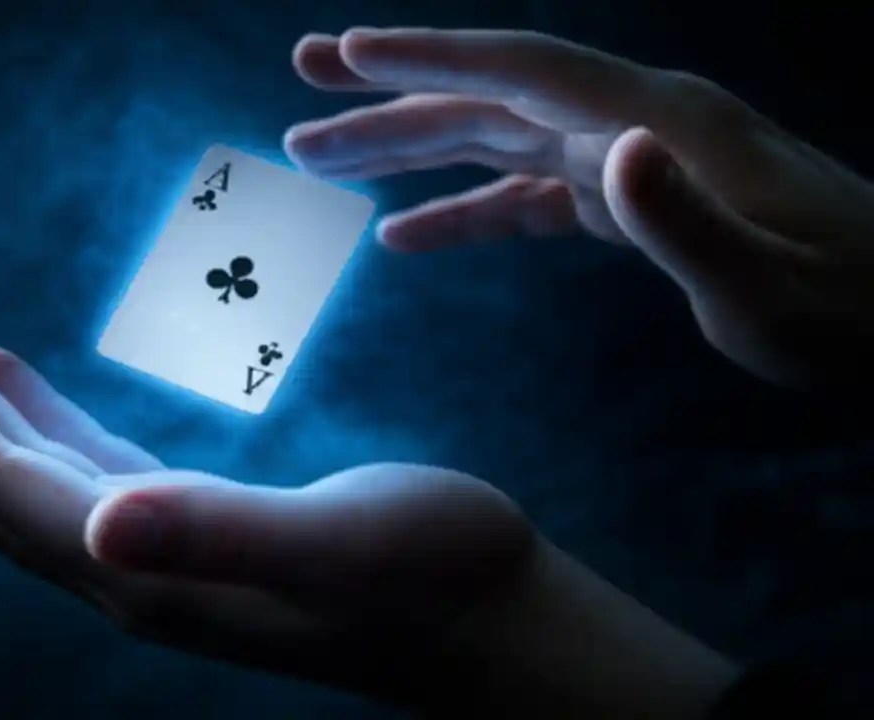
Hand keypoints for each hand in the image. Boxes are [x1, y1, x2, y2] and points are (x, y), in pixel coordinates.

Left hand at [0, 314, 734, 716]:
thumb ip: (218, 533)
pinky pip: (86, 472)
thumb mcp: (335, 541)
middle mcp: (132, 570)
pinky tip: (16, 382)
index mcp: (142, 571)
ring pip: (30, 480)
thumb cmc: (432, 575)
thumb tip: (100, 528)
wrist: (491, 622)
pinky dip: (38, 423)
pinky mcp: (197, 533)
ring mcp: (161, 556)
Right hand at [285, 28, 873, 390]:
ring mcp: (628, 162)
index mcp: (662, 123)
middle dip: (390, 94)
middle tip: (300, 88)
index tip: (345, 53)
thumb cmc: (847, 310)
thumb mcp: (765, 288)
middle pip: (490, 96)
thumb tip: (608, 151)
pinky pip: (525, 199)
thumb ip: (683, 223)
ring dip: (408, 149)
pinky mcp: (629, 203)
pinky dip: (462, 213)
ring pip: (495, 141)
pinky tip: (405, 236)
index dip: (431, 56)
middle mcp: (633, 125)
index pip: (524, 70)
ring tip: (322, 158)